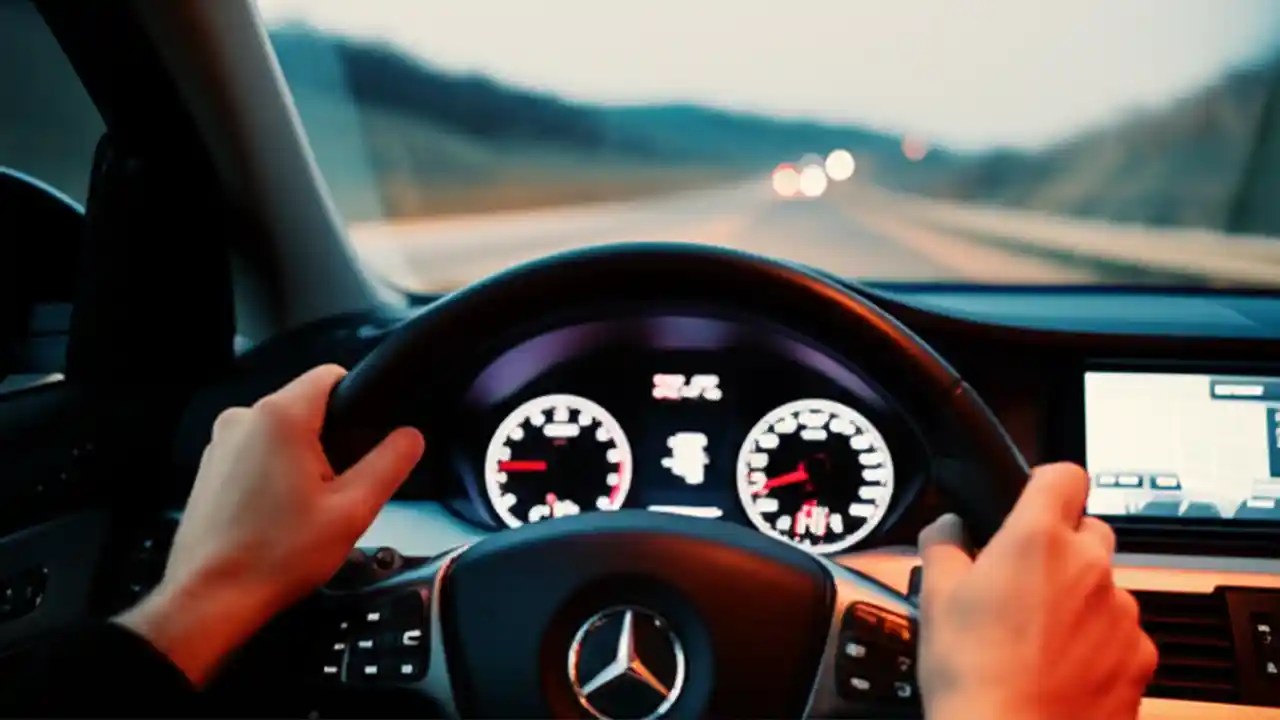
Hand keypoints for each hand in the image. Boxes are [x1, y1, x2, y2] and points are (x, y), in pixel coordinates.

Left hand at [115, 365, 424, 686]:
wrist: (210, 598)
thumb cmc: (275, 556)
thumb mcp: (353, 510)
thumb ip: (390, 464)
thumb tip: (410, 437)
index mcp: (280, 417)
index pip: (332, 376)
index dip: (358, 404)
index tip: (363, 443)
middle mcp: (243, 420)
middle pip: (307, 407)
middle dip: (330, 442)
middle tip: (334, 492)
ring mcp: (221, 443)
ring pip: (282, 433)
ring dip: (300, 461)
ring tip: (303, 510)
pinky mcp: (210, 467)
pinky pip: (257, 454)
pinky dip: (273, 476)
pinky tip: (277, 516)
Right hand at [917, 463, 1156, 719]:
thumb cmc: (974, 675)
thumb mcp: (935, 596)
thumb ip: (943, 544)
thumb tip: (948, 528)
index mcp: (1038, 539)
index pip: (1064, 474)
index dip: (1045, 484)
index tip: (1031, 500)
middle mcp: (1090, 567)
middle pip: (1089, 530)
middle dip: (1061, 546)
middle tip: (1023, 580)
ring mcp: (1122, 614)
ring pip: (1105, 585)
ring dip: (1079, 597)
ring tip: (1036, 635)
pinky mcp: (1140, 657)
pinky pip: (1122, 633)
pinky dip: (1098, 643)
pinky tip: (1061, 666)